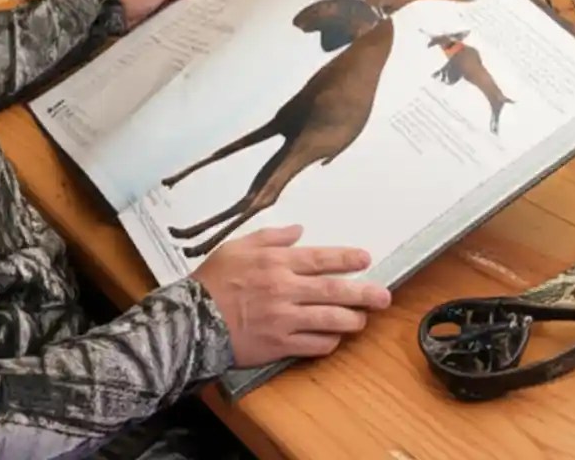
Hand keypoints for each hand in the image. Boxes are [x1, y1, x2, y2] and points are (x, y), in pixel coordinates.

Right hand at [190, 224, 391, 367]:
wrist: (191, 320)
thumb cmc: (212, 281)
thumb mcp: (236, 246)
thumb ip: (270, 237)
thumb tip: (298, 230)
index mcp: (276, 263)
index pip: (321, 259)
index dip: (347, 259)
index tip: (365, 259)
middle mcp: (285, 289)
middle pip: (335, 291)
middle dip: (364, 293)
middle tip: (384, 296)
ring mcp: (284, 319)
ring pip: (330, 320)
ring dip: (352, 320)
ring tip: (362, 320)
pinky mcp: (279, 344)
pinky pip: (313, 345)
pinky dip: (328, 342)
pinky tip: (334, 339)